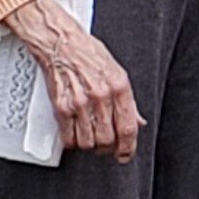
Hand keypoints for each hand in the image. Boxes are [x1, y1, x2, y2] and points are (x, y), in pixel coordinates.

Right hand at [6, 0, 142, 160]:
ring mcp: (80, 102)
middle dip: (108, 149)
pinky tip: (76, 137)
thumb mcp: (118, 72)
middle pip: (108, 139)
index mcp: (119, 87)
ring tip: (92, 141)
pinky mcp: (61, 106)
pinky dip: (72, 142)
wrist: (61, 43)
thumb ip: (128, 100)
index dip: (128, 147)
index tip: (126, 155)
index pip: (128, 127)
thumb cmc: (89, 54)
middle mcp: (101, 96)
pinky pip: (68, 137)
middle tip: (107, 147)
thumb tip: (137, 121)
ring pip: (89, 142)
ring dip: (91, 147)